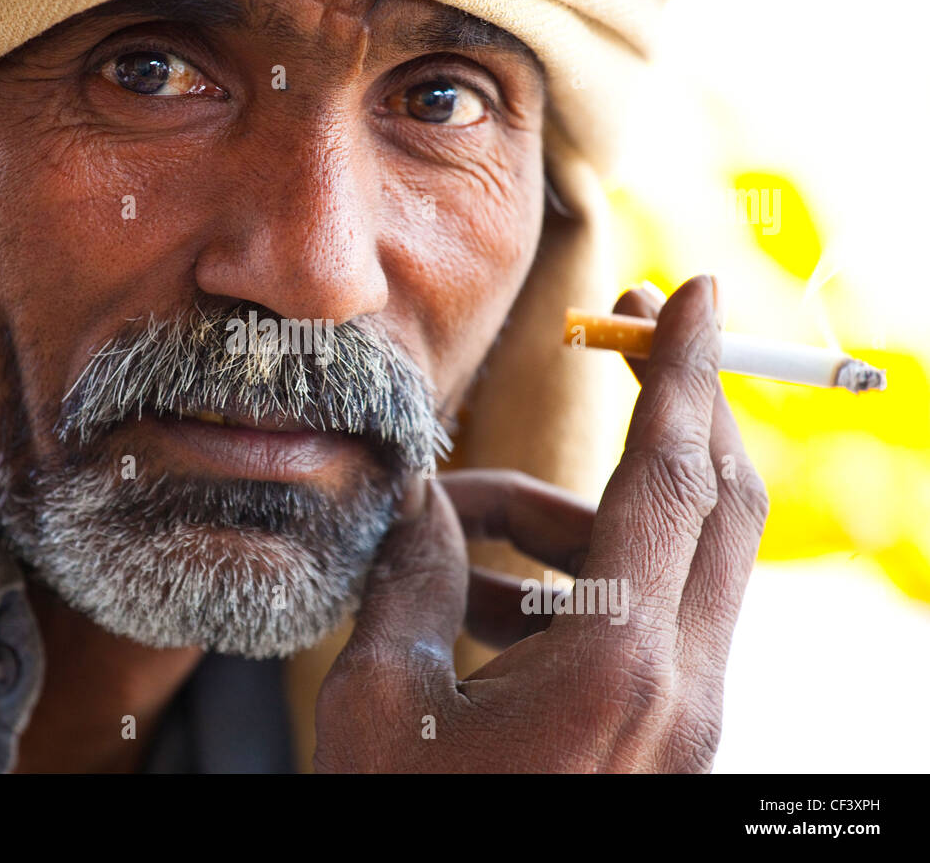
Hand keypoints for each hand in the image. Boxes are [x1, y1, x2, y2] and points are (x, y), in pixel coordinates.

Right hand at [313, 275, 768, 771]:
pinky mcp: (672, 739)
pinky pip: (653, 619)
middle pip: (715, 500)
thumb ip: (415, 575)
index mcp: (619, 661)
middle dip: (675, 403)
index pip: (673, 474)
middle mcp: (683, 684)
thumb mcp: (384, 698)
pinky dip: (586, 580)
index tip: (692, 290)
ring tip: (466, 522)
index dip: (681, 369)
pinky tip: (487, 598)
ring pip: (678, 559)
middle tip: (622, 330)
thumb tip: (425, 495)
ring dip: (586, 512)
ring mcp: (689, 718)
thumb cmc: (408, 822)